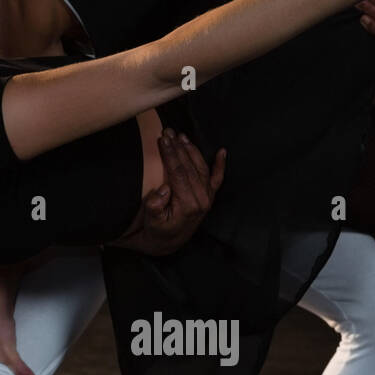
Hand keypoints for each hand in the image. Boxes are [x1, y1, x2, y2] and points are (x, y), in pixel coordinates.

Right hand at [114, 130, 226, 255]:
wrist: (168, 243)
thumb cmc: (157, 229)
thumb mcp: (151, 220)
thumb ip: (155, 206)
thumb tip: (164, 190)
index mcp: (188, 204)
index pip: (179, 173)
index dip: (170, 155)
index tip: (161, 139)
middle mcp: (202, 199)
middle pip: (190, 167)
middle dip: (178, 147)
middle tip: (167, 131)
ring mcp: (208, 197)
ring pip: (201, 167)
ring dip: (191, 149)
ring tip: (180, 136)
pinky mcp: (209, 197)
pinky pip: (217, 178)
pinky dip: (221, 165)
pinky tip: (222, 152)